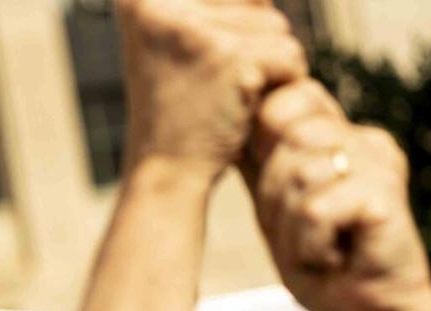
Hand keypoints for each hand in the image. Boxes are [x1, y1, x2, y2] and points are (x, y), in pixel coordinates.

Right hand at [118, 0, 306, 185]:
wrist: (165, 174)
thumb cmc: (175, 112)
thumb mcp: (177, 46)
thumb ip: (210, 9)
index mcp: (140, 1)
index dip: (228, 33)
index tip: (199, 68)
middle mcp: (162, 5)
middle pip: (253, 3)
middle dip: (250, 48)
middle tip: (212, 88)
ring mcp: (197, 30)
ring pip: (276, 26)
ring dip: (267, 67)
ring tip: (226, 98)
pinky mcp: (231, 58)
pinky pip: (289, 56)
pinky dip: (280, 86)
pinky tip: (244, 109)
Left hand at [246, 80, 430, 310]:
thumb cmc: (318, 262)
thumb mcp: (275, 207)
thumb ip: (259, 162)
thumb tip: (229, 117)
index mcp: (341, 138)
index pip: (297, 97)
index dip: (269, 134)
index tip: (279, 190)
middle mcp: (365, 141)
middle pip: (289, 139)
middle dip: (277, 196)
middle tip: (304, 233)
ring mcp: (379, 164)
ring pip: (299, 174)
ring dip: (294, 227)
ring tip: (320, 247)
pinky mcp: (385, 195)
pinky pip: (315, 210)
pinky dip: (311, 245)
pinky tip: (335, 259)